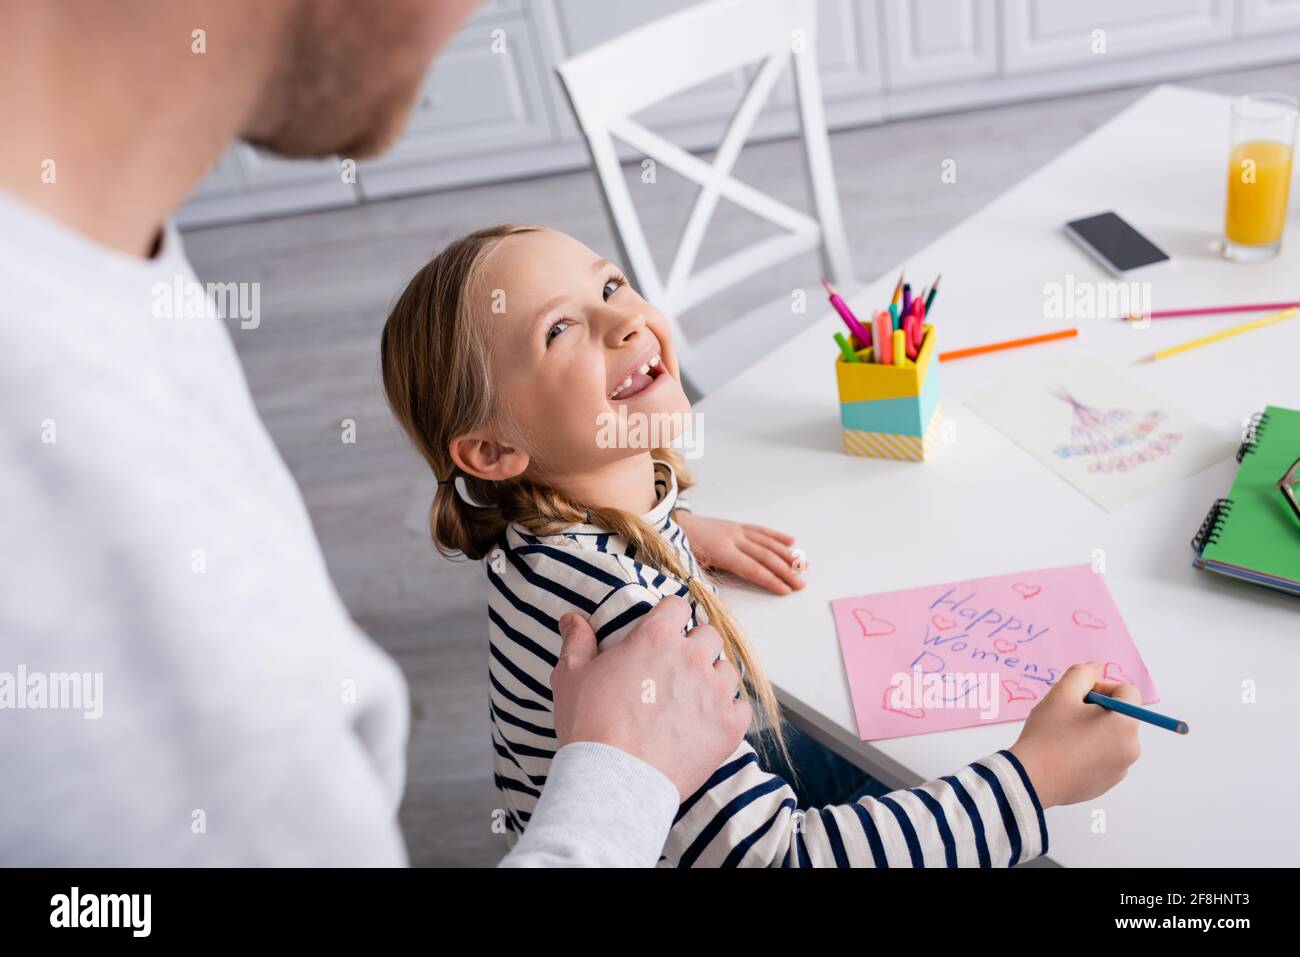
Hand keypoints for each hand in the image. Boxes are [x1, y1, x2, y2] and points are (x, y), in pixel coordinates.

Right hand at [551, 596, 751, 800]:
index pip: (677, 606)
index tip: (664, 629)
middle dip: (695, 646)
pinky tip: (707, 722)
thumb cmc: (591, 726)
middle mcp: (692, 658)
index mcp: (656, 638)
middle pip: (709, 635)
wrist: (615, 780)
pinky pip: (741, 708)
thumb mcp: (571, 676)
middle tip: (675, 668)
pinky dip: (727, 713)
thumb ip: (577, 642)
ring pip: (726, 671)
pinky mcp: (729, 726)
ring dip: (712, 679)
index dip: (670, 616)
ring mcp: (715, 692)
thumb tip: (572, 619)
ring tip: (691, 698)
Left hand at [674, 512, 804, 594]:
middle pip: (765, 556)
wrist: (671, 522)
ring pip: (767, 542)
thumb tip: (719, 600)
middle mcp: (734, 538)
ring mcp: (736, 530)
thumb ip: (705, 583)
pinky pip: (761, 530)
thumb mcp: (687, 568)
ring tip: (803, 565)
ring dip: (787, 554)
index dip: (770, 580)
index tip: (786, 591)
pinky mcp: (736, 525)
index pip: (752, 568)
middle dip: (785, 571)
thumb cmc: (678, 548)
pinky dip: (777, 536)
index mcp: (722, 551)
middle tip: (801, 584)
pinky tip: (792, 542)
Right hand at [1008, 661, 1142, 808]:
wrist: (1031, 779)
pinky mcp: (1107, 783)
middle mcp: (1131, 748)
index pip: (1127, 692)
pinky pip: (1104, 757)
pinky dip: (1090, 751)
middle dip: (1096, 709)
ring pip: (1111, 737)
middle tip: (1067, 715)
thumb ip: (1082, 674)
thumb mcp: (1061, 693)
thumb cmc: (1048, 734)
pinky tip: (1065, 753)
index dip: (1102, 687)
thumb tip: (1096, 667)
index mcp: (1125, 724)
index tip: (1078, 697)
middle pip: (1120, 715)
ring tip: (1063, 735)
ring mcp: (1120, 769)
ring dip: (1093, 730)